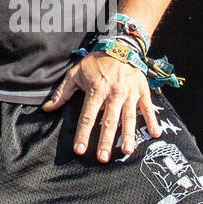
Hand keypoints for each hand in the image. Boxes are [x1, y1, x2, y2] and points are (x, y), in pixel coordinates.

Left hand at [42, 53, 162, 161]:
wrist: (120, 45)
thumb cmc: (96, 62)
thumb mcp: (76, 73)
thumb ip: (62, 92)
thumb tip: (47, 108)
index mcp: (96, 90)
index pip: (88, 116)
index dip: (83, 134)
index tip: (80, 149)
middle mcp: (114, 93)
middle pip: (109, 121)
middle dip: (106, 140)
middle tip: (103, 158)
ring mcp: (130, 93)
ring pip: (129, 117)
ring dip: (128, 135)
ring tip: (127, 151)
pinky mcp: (142, 91)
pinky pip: (148, 108)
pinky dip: (153, 121)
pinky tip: (155, 134)